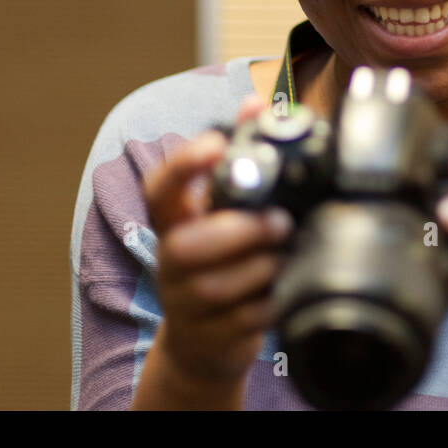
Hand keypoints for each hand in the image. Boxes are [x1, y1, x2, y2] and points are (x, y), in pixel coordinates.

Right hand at [139, 95, 293, 396]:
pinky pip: (243, 321)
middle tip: (279, 222)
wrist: (204, 344)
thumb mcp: (223, 211)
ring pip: (216, 287)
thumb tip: (258, 103)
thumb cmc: (220, 262)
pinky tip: (284, 290)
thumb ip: (240, 157)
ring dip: (261, 267)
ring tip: (286, 253)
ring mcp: (186, 304)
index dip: (183, 165)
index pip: (160, 189)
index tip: (216, 145)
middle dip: (237, 231)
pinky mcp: (212, 338)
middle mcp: (172, 262)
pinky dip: (270, 304)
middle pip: (184, 246)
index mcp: (174, 223)